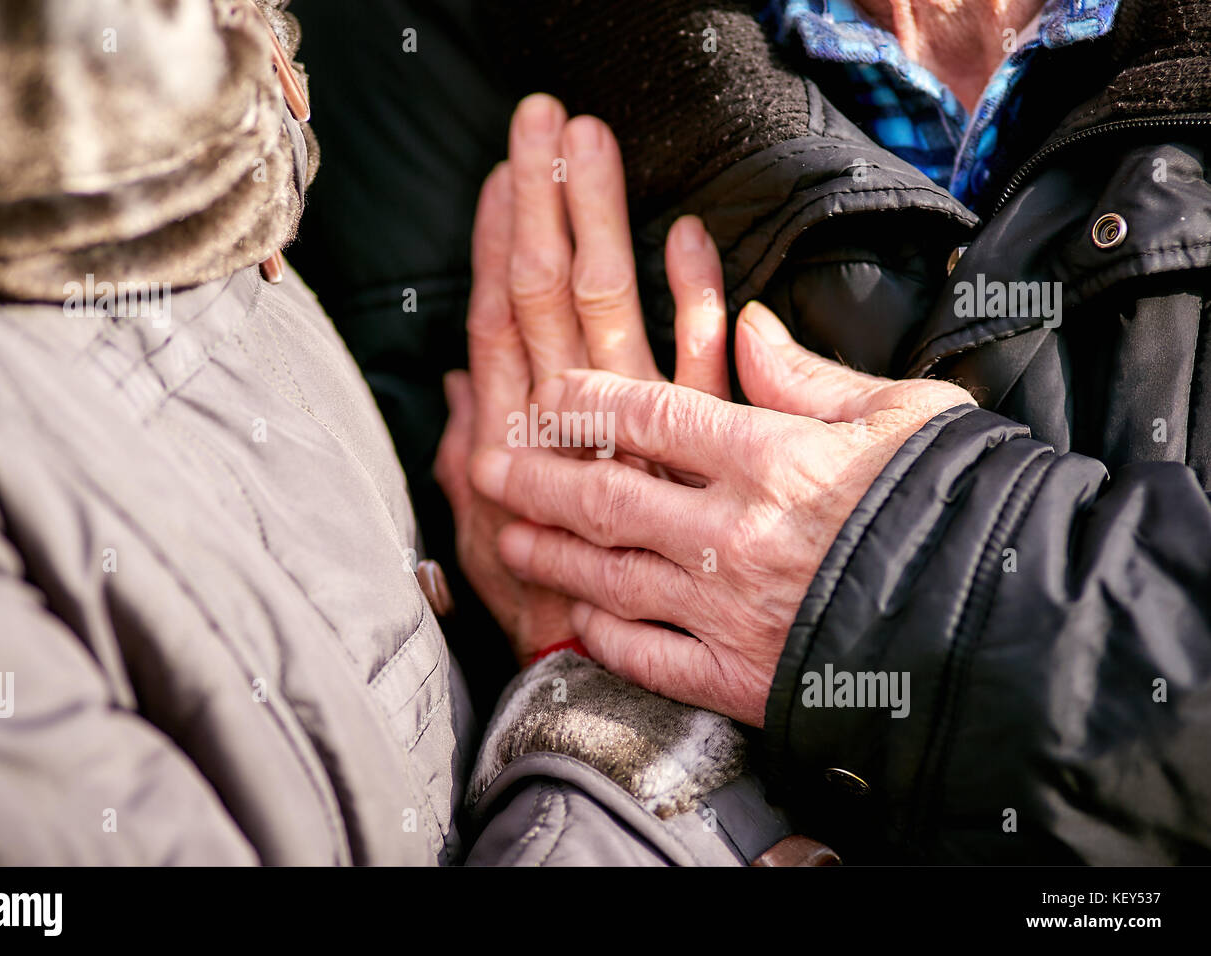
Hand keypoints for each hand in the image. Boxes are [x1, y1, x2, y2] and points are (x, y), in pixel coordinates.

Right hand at [435, 94, 728, 663]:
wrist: (598, 664)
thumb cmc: (538, 596)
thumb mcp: (483, 530)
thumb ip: (471, 450)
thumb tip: (462, 377)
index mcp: (516, 430)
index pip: (505, 315)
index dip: (502, 241)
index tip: (506, 172)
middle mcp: (568, 419)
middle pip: (550, 292)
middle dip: (543, 201)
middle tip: (542, 120)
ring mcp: (632, 429)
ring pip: (609, 306)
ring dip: (600, 220)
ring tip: (591, 143)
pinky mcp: (691, 446)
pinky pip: (698, 361)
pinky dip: (694, 297)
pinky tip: (691, 235)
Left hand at [467, 300, 973, 723]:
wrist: (1007, 628)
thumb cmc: (963, 508)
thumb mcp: (899, 413)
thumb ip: (806, 374)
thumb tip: (747, 325)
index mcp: (769, 458)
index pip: (647, 415)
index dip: (584, 400)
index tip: (546, 391)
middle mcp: (731, 533)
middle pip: (605, 495)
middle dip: (536, 476)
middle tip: (487, 463)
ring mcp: (727, 611)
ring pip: (610, 574)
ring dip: (551, 554)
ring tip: (508, 537)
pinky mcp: (740, 678)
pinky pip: (650, 656)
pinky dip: (607, 637)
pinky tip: (581, 620)